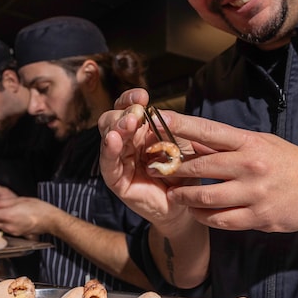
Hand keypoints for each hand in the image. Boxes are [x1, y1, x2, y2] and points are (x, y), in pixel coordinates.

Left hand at [0, 192, 53, 237]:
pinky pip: (4, 228)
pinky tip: (11, 217)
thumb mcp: (19, 200)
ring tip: (4, 211)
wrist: (49, 220)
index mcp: (8, 215)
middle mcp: (8, 226)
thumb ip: (3, 202)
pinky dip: (4, 222)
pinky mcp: (16, 234)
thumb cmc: (38, 208)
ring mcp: (12, 231)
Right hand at [99, 89, 196, 226]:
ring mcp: (120, 161)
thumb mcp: (181, 143)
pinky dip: (109, 149)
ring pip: (108, 137)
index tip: (143, 96)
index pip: (127, 108)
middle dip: (123, 113)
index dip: (130, 99)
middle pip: (113, 119)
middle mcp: (126, 143)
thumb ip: (170, 128)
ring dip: (117, 127)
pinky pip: (108, 163)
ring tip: (129, 123)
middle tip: (136, 114)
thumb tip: (156, 112)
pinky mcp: (117, 180)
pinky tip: (113, 139)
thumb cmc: (184, 171)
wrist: (188, 202)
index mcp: (139, 130)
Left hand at [135, 111, 297, 234]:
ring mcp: (255, 194)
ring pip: (205, 197)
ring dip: (184, 197)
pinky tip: (197, 211)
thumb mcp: (262, 143)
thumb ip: (229, 145)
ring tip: (175, 195)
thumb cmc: (290, 162)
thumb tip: (194, 140)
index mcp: (251, 143)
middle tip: (156, 171)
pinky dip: (203, 216)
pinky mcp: (259, 217)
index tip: (158, 120)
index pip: (209, 131)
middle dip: (173, 170)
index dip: (181, 125)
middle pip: (201, 167)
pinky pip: (221, 219)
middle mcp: (251, 166)